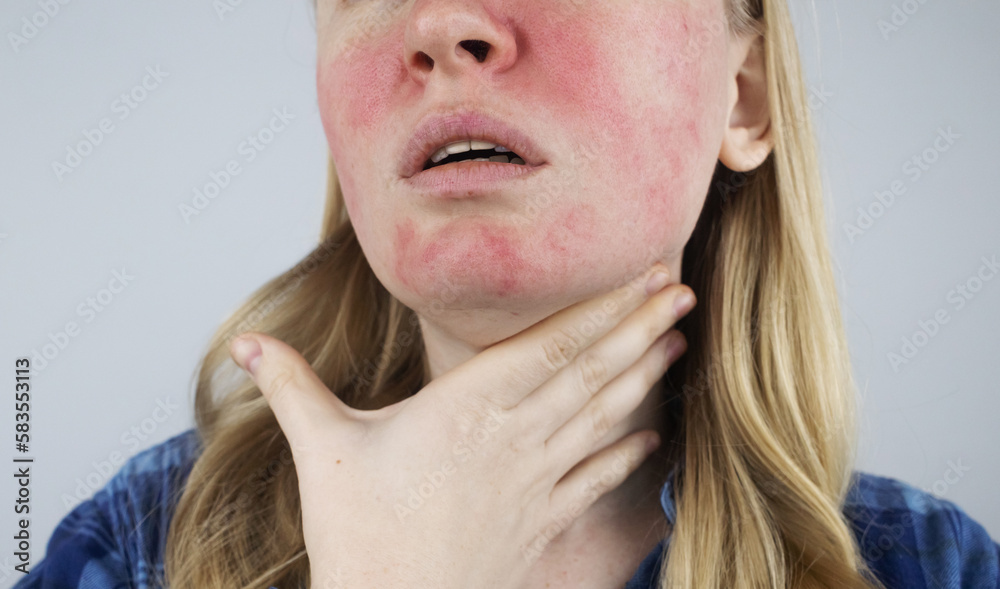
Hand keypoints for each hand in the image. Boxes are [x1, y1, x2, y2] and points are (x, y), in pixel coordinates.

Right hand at [228, 263, 694, 588]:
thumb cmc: (358, 537)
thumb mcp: (320, 450)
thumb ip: (290, 386)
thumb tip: (244, 344)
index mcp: (466, 409)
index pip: (551, 344)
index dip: (604, 307)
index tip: (646, 275)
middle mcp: (513, 438)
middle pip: (590, 371)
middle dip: (641, 326)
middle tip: (682, 287)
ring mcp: (535, 481)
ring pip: (603, 417)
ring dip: (644, 376)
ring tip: (677, 341)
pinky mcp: (542, 521)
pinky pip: (597, 478)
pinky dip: (628, 452)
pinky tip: (653, 434)